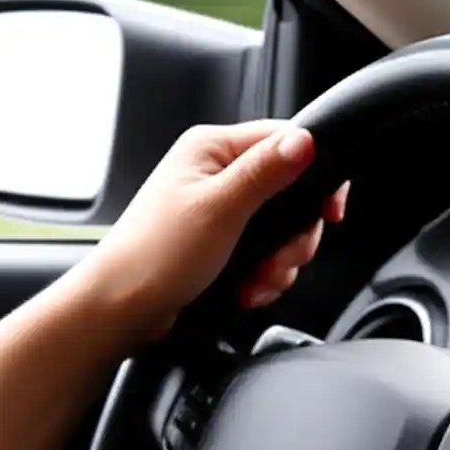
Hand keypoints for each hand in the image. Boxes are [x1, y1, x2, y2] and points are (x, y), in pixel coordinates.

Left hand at [72, 119, 346, 342]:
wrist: (120, 310)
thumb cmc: (153, 257)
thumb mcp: (219, 210)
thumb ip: (265, 173)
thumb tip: (306, 139)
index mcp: (212, 148)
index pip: (284, 141)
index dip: (314, 176)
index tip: (329, 210)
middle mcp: (216, 172)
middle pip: (290, 191)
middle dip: (294, 235)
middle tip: (280, 259)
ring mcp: (218, 208)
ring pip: (281, 228)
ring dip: (279, 262)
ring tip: (257, 280)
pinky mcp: (220, 242)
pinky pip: (265, 252)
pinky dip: (264, 275)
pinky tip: (248, 289)